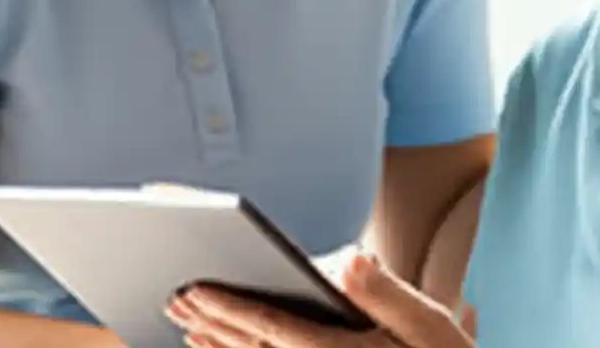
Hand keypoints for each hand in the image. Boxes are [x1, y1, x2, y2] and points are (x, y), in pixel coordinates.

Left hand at [166, 254, 473, 347]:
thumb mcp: (425, 325)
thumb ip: (385, 293)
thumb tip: (349, 260)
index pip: (268, 326)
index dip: (227, 306)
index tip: (194, 290)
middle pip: (250, 346)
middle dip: (210, 321)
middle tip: (174, 298)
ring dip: (217, 342)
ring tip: (186, 324)